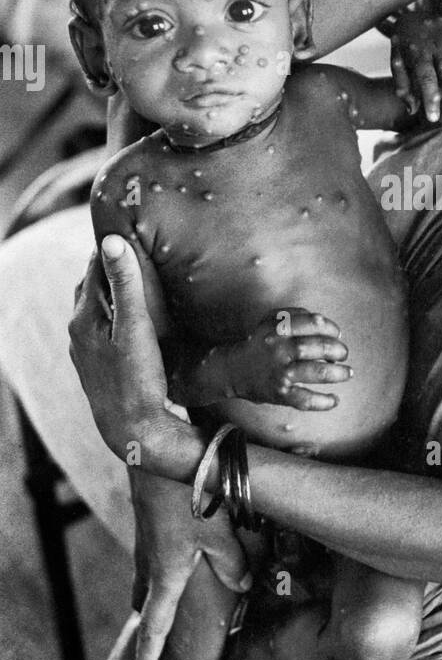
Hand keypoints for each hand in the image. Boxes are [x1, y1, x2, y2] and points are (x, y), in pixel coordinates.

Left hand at [68, 235, 199, 475]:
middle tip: (143, 246)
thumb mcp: (136, 328)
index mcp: (84, 317)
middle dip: (115, 266)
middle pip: (96, 285)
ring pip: (102, 307)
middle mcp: (80, 331)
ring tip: (145, 275)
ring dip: (118, 291)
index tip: (134, 226)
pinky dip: (121, 313)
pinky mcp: (102, 365)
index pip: (96, 266)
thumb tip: (112, 240)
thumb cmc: (138, 381)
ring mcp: (89, 350)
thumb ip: (126, 285)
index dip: (114, 246)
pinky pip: (109, 327)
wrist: (135, 433)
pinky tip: (141, 315)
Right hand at [130, 472, 252, 659]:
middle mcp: (150, 559)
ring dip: (155, 592)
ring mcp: (146, 537)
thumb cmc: (190, 492)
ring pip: (147, 575)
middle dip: (152, 623)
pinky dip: (160, 563)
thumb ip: (234, 563)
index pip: (155, 626)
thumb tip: (243, 587)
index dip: (150, 657)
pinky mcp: (149, 517)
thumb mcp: (222, 531)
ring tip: (164, 601)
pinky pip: (152, 551)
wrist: (156, 449)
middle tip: (157, 643)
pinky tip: (176, 550)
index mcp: (166, 572)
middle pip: (147, 601)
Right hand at [172, 309, 352, 410]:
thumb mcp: (271, 320)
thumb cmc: (260, 343)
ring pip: (316, 372)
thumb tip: (326, 323)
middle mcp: (279, 349)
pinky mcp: (279, 393)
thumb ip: (296, 316)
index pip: (313, 323)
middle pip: (317, 347)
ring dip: (337, 373)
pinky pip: (305, 399)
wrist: (232, 369)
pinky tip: (335, 400)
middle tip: (343, 354)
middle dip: (337, 349)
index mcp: (278, 328)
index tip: (338, 334)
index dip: (331, 328)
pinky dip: (323, 402)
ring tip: (347, 373)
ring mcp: (280, 372)